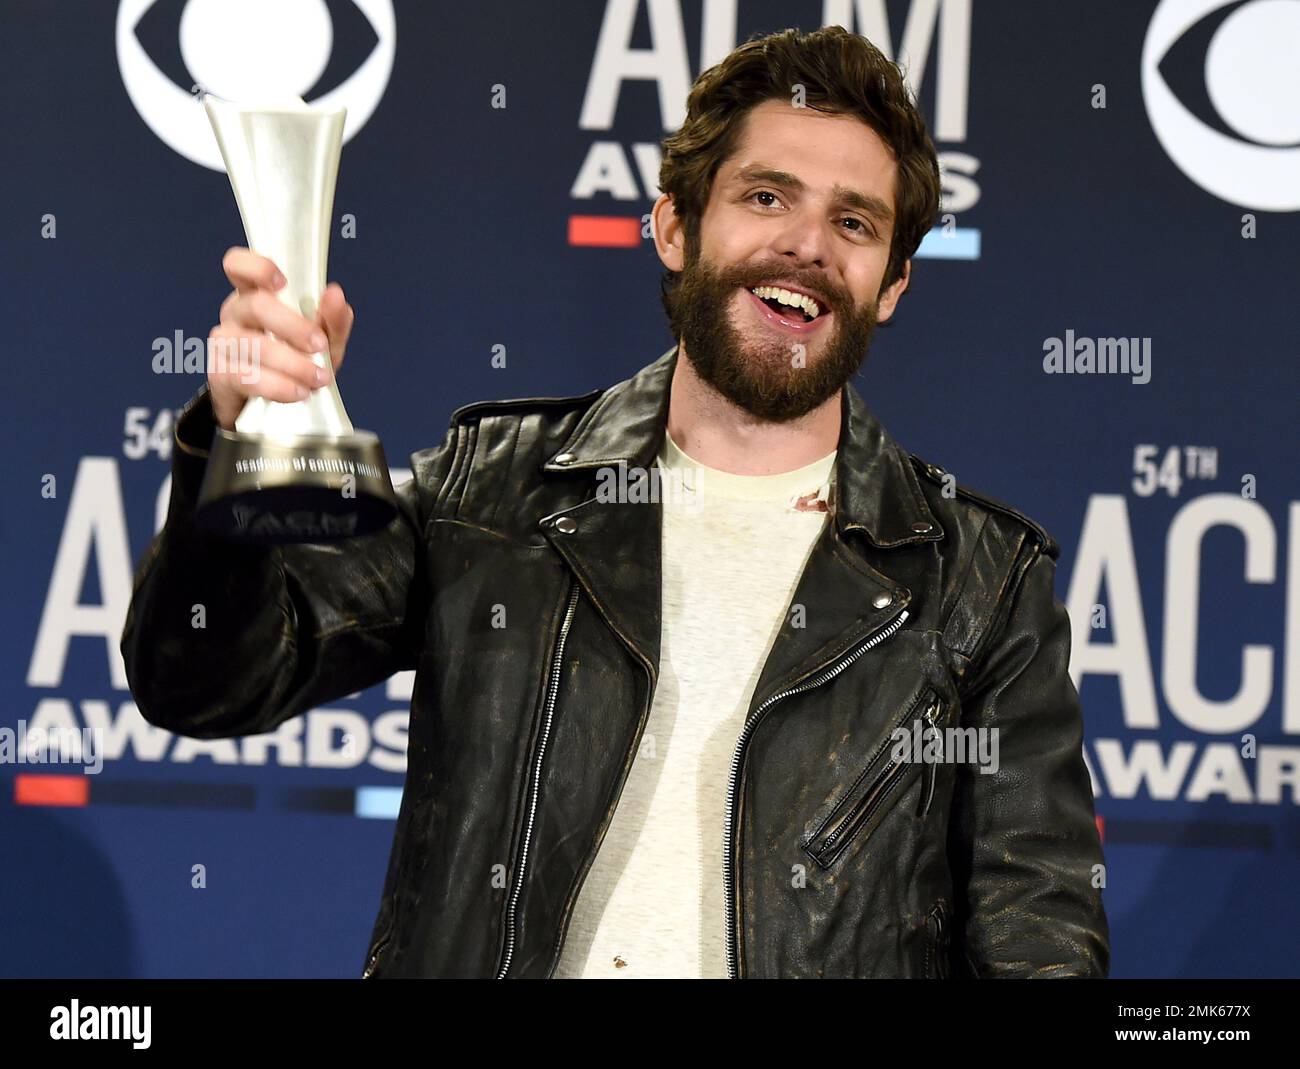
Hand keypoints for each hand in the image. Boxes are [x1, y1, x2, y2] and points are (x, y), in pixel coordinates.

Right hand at [206, 247, 354, 430]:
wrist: (274, 405)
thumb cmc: (297, 358)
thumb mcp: (324, 340)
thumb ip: (333, 319)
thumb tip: (335, 294)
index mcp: (256, 293)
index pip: (238, 265)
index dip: (256, 267)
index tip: (283, 282)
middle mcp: (236, 312)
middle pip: (255, 306)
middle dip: (293, 326)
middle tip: (320, 346)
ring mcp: (224, 342)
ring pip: (252, 345)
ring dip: (291, 363)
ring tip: (318, 378)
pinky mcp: (221, 374)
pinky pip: (246, 376)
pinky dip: (278, 386)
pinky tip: (299, 392)